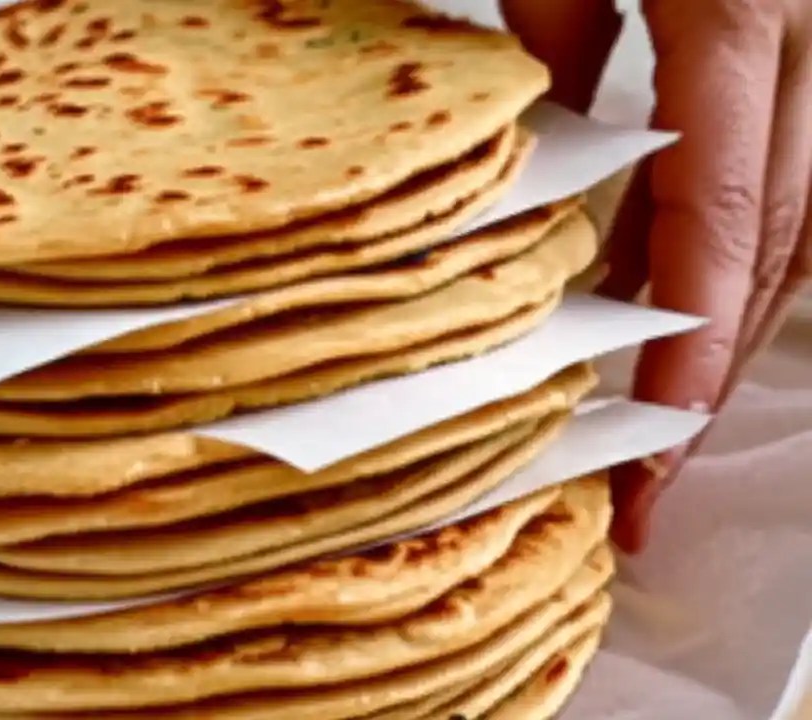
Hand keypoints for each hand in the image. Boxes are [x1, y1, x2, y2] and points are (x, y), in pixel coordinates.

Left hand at [502, 0, 811, 551]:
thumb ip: (554, 34)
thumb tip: (548, 152)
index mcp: (737, 3)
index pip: (724, 210)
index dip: (694, 336)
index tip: (659, 437)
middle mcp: (809, 24)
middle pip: (778, 230)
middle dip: (717, 357)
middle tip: (654, 469)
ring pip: (793, 201)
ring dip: (725, 307)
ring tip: (659, 405)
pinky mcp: (798, 29)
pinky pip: (780, 154)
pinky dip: (727, 230)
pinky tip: (667, 285)